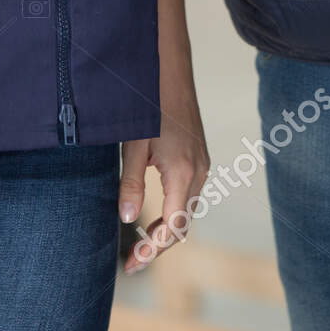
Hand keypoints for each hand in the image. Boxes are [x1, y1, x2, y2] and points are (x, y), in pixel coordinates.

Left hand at [118, 84, 210, 272]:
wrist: (168, 67)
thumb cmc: (148, 102)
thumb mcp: (133, 144)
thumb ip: (131, 184)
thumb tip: (128, 219)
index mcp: (183, 172)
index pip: (173, 227)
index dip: (153, 249)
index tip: (133, 263)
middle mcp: (199, 172)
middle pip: (183, 223)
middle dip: (159, 245)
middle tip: (133, 261)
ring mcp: (202, 163)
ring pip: (187, 209)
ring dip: (166, 229)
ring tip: (139, 242)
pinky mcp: (198, 155)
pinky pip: (189, 193)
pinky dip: (173, 210)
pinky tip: (154, 213)